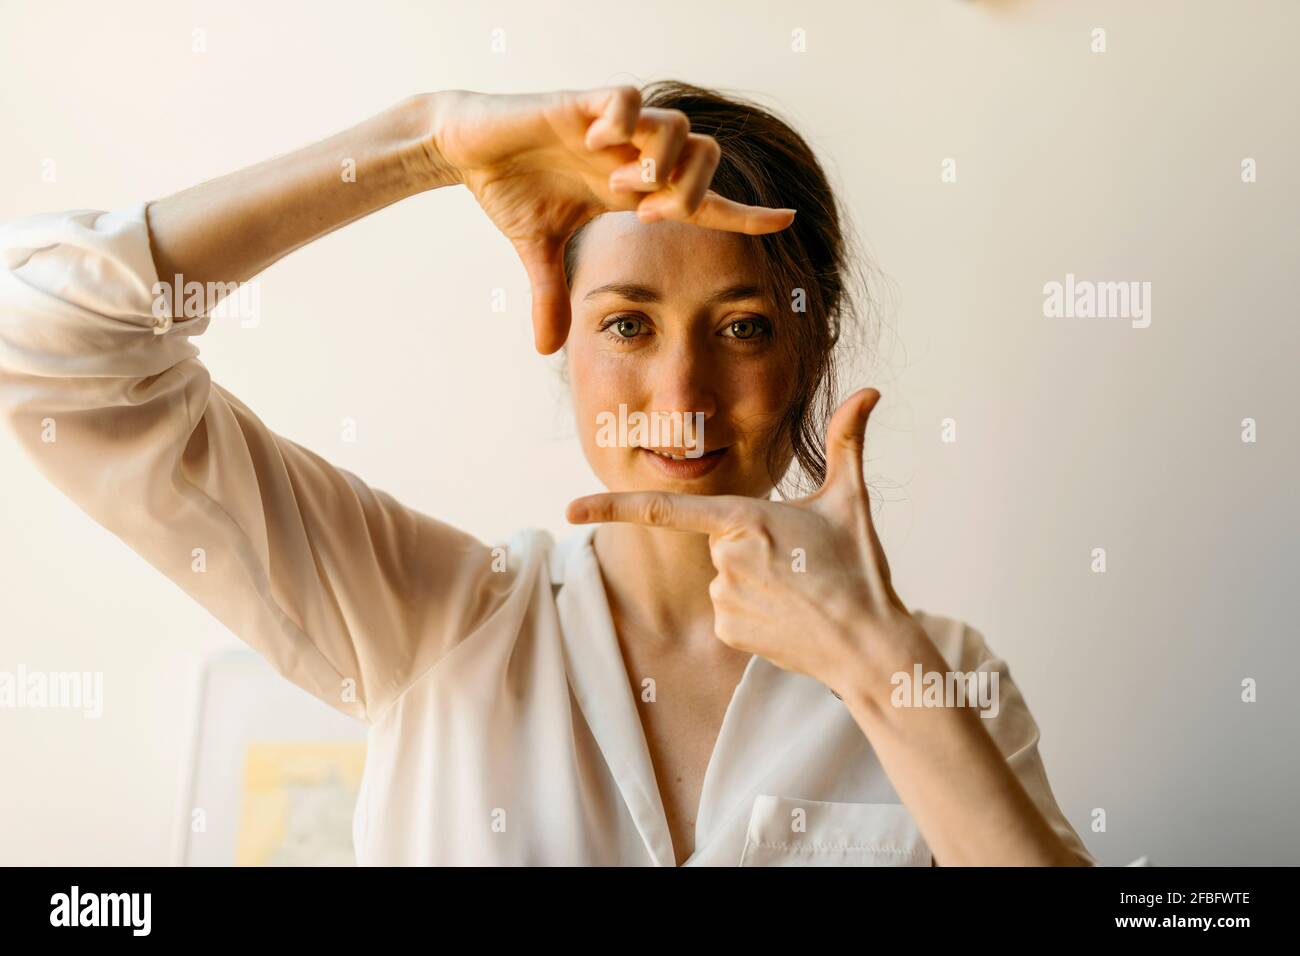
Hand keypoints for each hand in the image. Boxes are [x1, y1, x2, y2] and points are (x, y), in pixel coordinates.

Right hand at [427, 86, 796, 353]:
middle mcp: (632, 154)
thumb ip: (550, 296)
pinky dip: (623, 122)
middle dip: (689, 191)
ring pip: (677, 126)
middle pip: (705, 156)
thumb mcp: (537, 251)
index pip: (703, 199)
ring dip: (656, 165)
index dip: (744, 212)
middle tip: (650, 214)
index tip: (786, 222)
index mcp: (631, 186)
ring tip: (615, 184)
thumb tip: (547, 350)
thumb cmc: (509, 189)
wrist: (465, 147)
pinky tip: (594, 142)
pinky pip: (628, 98)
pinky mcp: (582, 101)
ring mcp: (611, 126)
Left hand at [565, 389, 933, 699]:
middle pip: (719, 540)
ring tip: (798, 591)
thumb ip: (849, 441)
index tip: (569, 507)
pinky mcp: (727, 631)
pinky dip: (753, 611)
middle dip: (750, 545)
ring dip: (754, 579)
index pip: (663, 508)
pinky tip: (786, 617)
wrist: (867, 646)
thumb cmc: (859, 569)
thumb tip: (871, 390)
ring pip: (723, 576)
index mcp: (744, 518)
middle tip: (798, 563)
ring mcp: (722, 598)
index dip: (610, 506)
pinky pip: (728, 610)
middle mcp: (723, 558)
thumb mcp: (851, 500)